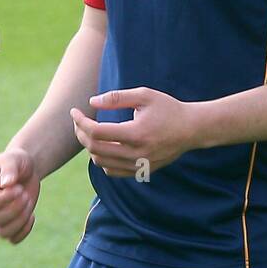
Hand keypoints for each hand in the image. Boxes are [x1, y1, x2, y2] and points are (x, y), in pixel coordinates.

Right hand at [0, 148, 39, 243]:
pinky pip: (13, 239)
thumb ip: (9, 168)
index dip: (4, 199)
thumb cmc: (17, 162)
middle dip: (15, 209)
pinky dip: (24, 231)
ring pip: (2, 233)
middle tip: (25, 194)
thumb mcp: (13, 158)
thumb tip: (7, 184)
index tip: (19, 188)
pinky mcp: (8, 226)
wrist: (26, 171)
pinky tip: (32, 215)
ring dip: (20, 220)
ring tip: (28, 203)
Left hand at [71, 87, 196, 178]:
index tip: (74, 111)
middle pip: (95, 149)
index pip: (97, 132)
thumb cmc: (168, 108)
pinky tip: (104, 146)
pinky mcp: (142, 171)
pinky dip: (103, 160)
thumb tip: (92, 102)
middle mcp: (137, 153)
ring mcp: (139, 165)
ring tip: (90, 132)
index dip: (80, 121)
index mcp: (136, 133)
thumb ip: (117, 98)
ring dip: (90, 147)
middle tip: (78, 121)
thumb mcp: (144, 95)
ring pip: (101, 163)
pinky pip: (113, 171)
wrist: (192, 129)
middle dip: (80, 134)